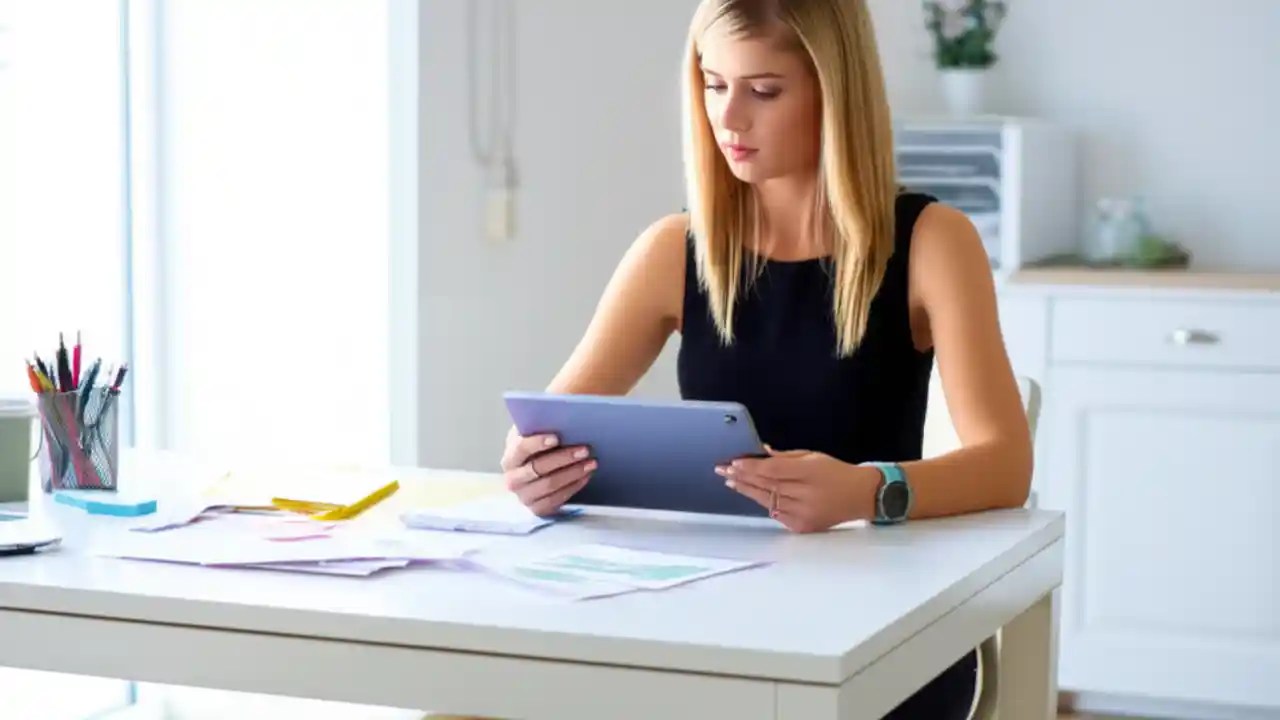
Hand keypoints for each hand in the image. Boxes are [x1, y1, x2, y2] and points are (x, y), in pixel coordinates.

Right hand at [500, 425, 595, 516]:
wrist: (543, 466)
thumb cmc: (542, 445)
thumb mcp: (540, 429)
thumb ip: (547, 416)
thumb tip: (561, 401)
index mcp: (510, 455)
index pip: (520, 448)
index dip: (537, 443)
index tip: (557, 437)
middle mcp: (512, 479)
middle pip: (537, 469)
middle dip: (563, 458)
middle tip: (585, 449)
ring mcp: (524, 496)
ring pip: (548, 485)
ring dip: (572, 473)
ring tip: (592, 462)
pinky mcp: (537, 508)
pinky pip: (556, 500)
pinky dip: (573, 487)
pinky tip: (586, 476)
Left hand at [716, 446, 878, 532]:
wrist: (861, 496)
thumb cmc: (836, 472)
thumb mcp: (813, 456)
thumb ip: (786, 457)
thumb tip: (761, 453)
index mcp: (809, 472)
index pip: (772, 471)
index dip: (750, 467)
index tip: (733, 462)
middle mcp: (805, 495)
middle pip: (766, 486)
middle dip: (742, 478)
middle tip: (723, 471)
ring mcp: (803, 513)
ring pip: (768, 501)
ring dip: (748, 491)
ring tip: (731, 483)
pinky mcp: (802, 527)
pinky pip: (776, 514)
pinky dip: (765, 504)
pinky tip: (753, 495)